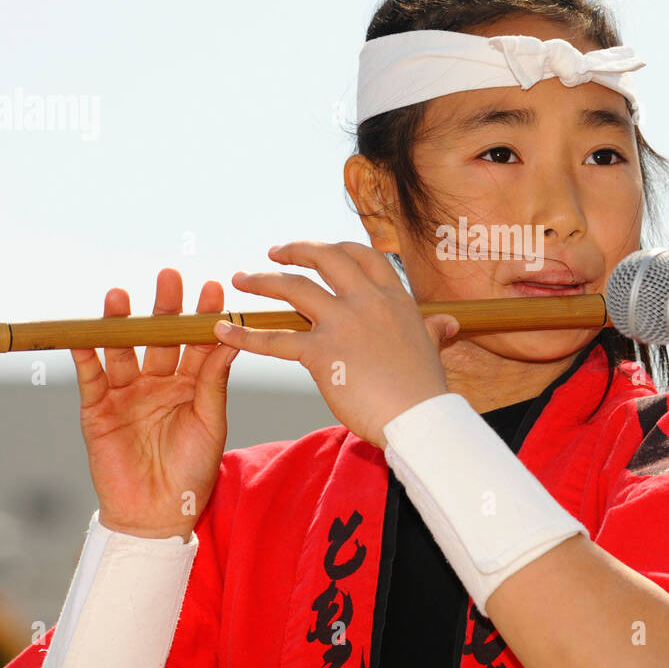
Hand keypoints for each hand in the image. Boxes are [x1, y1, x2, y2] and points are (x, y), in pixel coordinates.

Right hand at [71, 268, 240, 538]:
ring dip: (120, 324)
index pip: (198, 341)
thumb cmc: (194, 471)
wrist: (159, 514)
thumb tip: (232, 337)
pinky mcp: (97, 410)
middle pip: (160, 338)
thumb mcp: (211, 422)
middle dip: (164, 309)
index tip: (212, 287)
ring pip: (122, 351)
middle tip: (169, 277)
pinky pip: (91, 378)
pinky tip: (85, 337)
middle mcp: (159, 382)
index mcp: (192, 383)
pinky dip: (86, 357)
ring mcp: (126, 394)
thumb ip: (214, 380)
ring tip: (120, 296)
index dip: (203, 316)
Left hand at [213, 241, 454, 448]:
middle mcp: (368, 301)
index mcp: (394, 297)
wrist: (420, 418)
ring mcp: (343, 323)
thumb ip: (432, 330)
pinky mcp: (321, 352)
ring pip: (294, 288)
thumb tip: (445, 323)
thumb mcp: (431, 348)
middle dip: (296, 250)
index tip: (318, 250)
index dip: (336, 248)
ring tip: (240, 280)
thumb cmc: (425, 391)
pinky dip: (244, 335)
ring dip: (262, 281)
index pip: (362, 255)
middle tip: (273, 252)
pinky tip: (223, 332)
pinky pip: (275, 339)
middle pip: (326, 258)